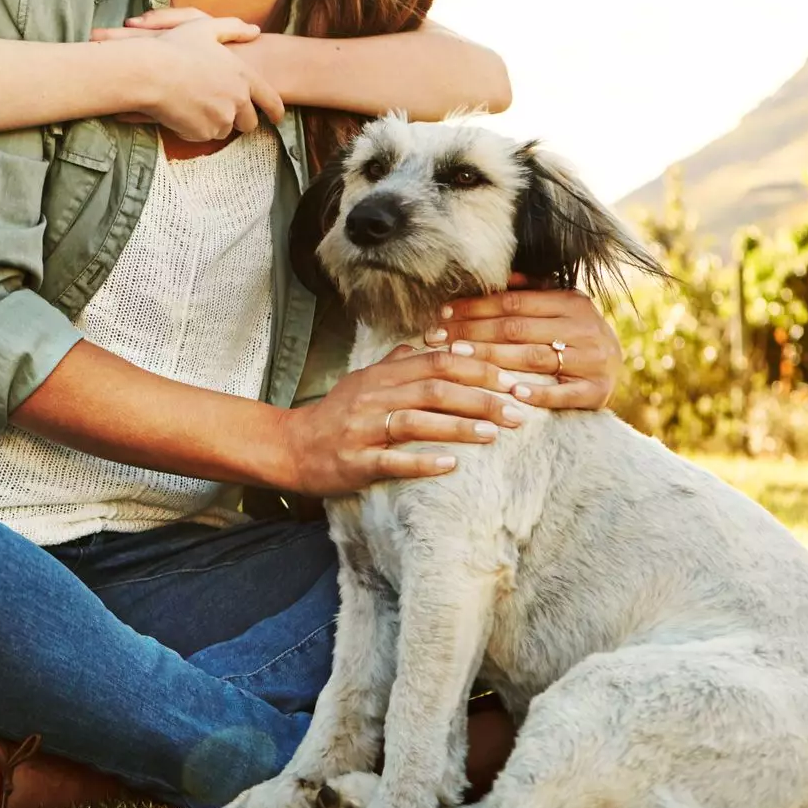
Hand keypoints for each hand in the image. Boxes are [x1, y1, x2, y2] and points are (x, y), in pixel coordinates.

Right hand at [94, 6, 284, 140]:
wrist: (150, 73)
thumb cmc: (176, 47)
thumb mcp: (206, 28)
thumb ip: (234, 28)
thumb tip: (255, 30)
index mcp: (243, 77)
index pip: (271, 100)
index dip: (276, 111)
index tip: (277, 118)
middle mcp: (237, 101)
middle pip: (249, 123)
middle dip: (239, 120)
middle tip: (223, 113)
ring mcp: (221, 118)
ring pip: (223, 130)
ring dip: (214, 123)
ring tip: (194, 106)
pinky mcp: (202, 132)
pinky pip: (202, 136)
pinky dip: (193, 129)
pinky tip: (180, 112)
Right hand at [277, 345, 526, 495]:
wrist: (290, 447)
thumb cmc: (333, 416)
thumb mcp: (362, 380)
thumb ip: (396, 363)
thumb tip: (429, 343)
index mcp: (381, 376)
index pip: (436, 362)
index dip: (477, 369)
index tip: (510, 380)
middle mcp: (373, 397)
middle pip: (434, 389)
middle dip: (480, 398)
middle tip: (516, 411)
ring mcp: (363, 429)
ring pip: (416, 421)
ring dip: (458, 426)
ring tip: (493, 433)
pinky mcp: (356, 461)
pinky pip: (392, 460)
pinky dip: (422, 462)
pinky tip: (450, 465)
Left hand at [421, 273, 621, 409]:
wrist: (615, 369)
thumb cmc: (575, 335)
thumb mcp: (560, 308)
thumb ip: (533, 291)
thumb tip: (503, 275)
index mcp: (571, 301)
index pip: (514, 302)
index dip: (475, 307)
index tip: (441, 313)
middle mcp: (584, 327)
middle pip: (517, 328)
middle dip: (472, 332)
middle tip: (437, 338)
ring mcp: (592, 359)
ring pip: (534, 357)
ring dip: (493, 358)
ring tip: (459, 359)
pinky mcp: (596, 390)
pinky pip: (564, 392)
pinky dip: (539, 393)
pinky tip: (514, 393)